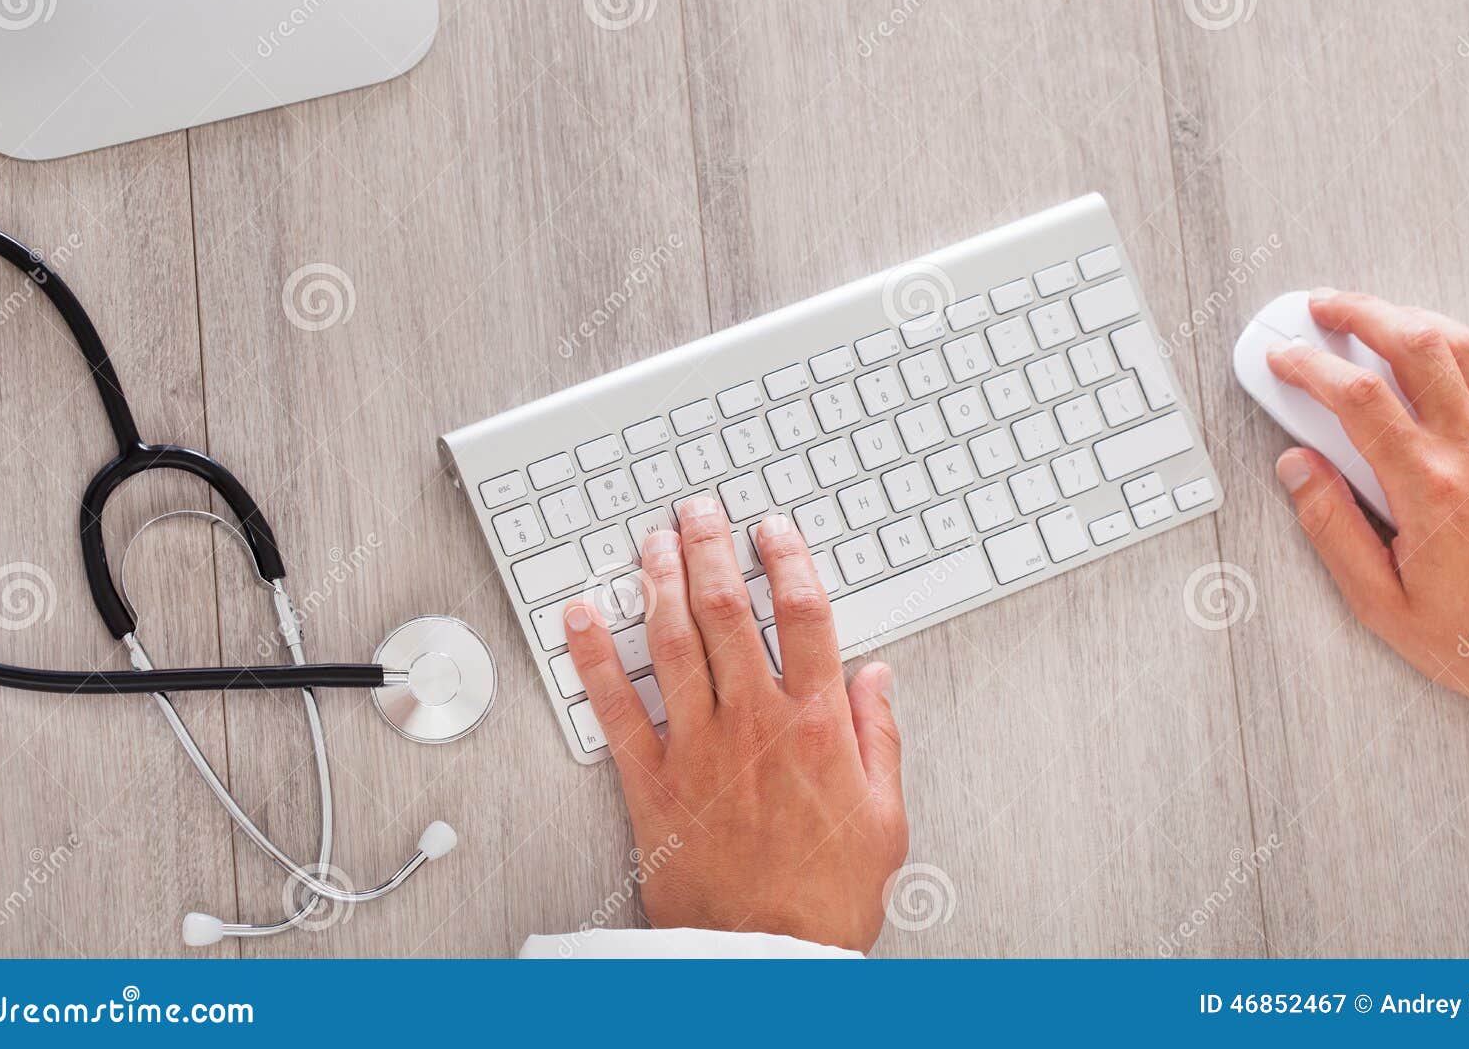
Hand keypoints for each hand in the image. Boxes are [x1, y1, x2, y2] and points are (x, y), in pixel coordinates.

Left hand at [562, 497, 907, 951]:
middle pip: (727, 610)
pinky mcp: (650, 779)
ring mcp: (697, 745)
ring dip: (659, 580)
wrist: (765, 956)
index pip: (803, 615)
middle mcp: (754, 721)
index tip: (775, 530)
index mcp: (816, 724)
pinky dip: (594, 655)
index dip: (788, 559)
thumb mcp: (886, 817)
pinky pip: (614, 705)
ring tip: (653, 542)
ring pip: (672, 640)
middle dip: (711, 547)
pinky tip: (582, 616)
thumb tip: (876, 675)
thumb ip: (880, 736)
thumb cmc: (825, 895)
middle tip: (701, 511)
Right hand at [1267, 290, 1468, 750]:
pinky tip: (1452, 355)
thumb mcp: (1380, 604)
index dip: (1309, 366)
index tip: (1284, 360)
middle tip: (1324, 309)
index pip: (1357, 397)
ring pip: (1466, 347)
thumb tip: (1298, 469)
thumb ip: (1331, 528)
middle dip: (1360, 314)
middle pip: (1414, 346)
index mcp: (1429, 489)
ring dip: (1415, 319)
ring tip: (1380, 317)